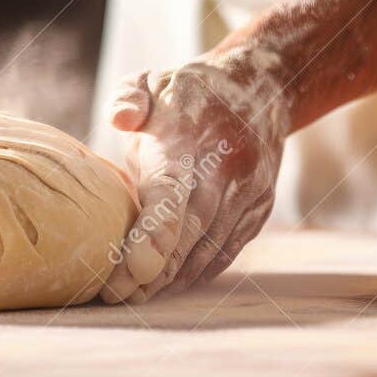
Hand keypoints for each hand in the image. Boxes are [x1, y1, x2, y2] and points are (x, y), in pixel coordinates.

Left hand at [100, 49, 288, 302]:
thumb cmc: (188, 93)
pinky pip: (225, 250)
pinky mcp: (258, 210)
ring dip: (172, 279)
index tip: (129, 269)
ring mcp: (248, 193)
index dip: (153, 234)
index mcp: (190, 139)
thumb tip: (120, 119)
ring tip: (133, 296)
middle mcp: (225, 170)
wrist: (262, 90)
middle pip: (189, 233)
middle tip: (113, 295)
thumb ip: (128, 97)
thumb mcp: (152, 80)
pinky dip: (196, 272)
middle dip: (151, 271)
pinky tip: (168, 284)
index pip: (172, 191)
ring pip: (209, 249)